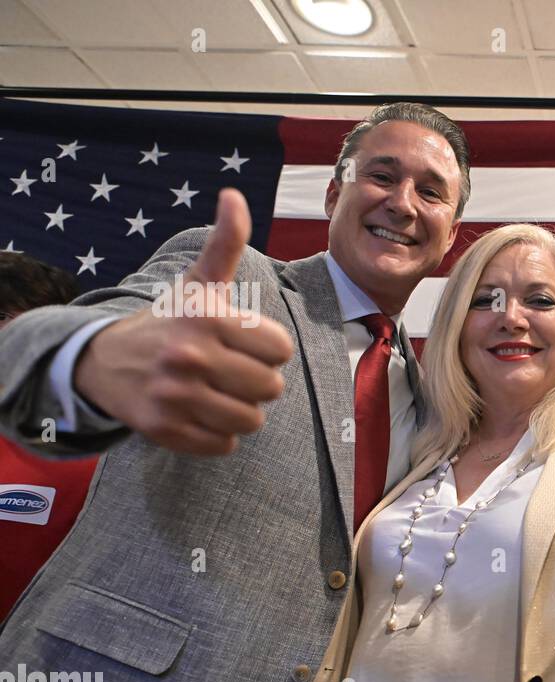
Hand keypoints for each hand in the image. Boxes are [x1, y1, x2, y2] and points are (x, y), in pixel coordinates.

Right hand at [73, 188, 294, 455]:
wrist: (105, 360)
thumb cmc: (170, 321)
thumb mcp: (198, 282)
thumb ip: (226, 242)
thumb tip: (234, 195)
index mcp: (206, 318)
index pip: (281, 350)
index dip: (268, 349)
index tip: (242, 344)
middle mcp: (188, 355)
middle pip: (271, 388)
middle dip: (258, 382)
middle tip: (229, 371)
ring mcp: (174, 396)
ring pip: (252, 420)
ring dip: (241, 410)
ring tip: (215, 392)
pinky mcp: (165, 430)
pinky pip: (225, 445)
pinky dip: (219, 435)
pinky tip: (199, 413)